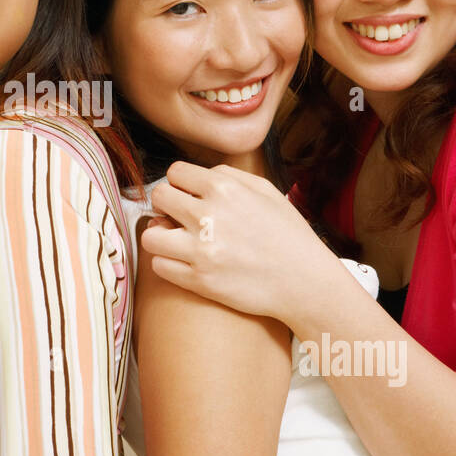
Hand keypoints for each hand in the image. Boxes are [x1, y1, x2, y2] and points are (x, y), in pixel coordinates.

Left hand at [139, 161, 341, 327]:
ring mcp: (201, 251)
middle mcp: (208, 217)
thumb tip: (197, 175)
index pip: (175, 172)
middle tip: (179, 217)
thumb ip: (229, 176)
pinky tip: (184, 262)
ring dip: (160, 236)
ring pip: (150, 235)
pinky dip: (167, 262)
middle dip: (166, 205)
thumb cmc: (288, 235)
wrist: (305, 282)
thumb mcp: (266, 191)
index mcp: (224, 190)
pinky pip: (159, 266)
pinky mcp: (199, 281)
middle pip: (159, 197)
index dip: (180, 183)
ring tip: (176, 240)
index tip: (188, 194)